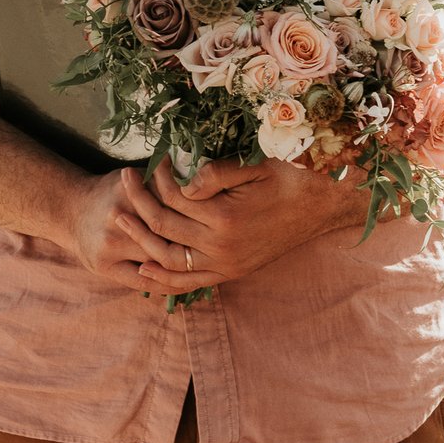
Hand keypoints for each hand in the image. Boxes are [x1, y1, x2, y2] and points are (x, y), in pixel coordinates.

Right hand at [56, 166, 221, 299]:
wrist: (71, 210)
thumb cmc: (112, 190)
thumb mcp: (135, 177)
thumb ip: (162, 181)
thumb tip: (202, 179)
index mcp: (127, 192)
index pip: (171, 204)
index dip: (197, 212)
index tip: (221, 218)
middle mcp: (117, 218)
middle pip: (166, 233)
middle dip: (194, 239)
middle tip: (224, 245)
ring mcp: (109, 245)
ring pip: (157, 258)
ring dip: (186, 263)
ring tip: (215, 264)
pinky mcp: (104, 266)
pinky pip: (142, 281)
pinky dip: (167, 283)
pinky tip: (188, 281)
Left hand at [133, 156, 367, 290]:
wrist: (322, 207)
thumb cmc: (291, 179)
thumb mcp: (255, 166)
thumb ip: (216, 173)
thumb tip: (182, 183)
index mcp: (225, 217)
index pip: (173, 198)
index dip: (156, 178)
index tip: (152, 160)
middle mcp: (221, 247)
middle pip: (163, 227)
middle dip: (138, 202)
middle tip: (125, 180)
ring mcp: (226, 264)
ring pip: (169, 259)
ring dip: (140, 240)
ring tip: (121, 218)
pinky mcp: (231, 273)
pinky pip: (190, 282)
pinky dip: (164, 278)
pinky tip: (144, 269)